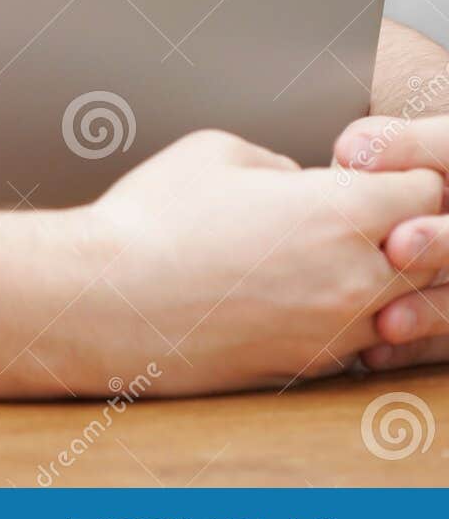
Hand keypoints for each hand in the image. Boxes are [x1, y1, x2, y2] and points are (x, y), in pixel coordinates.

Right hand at [55, 129, 445, 394]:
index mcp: (341, 213)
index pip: (428, 193)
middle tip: (355, 218)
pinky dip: (342, 319)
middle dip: (401, 231)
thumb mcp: (216, 151)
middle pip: (432, 255)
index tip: (371, 176)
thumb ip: (280, 162)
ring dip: (377, 280)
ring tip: (320, 260)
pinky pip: (358, 342)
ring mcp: (334, 331)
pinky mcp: (306, 367)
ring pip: (403, 307)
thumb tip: (296, 183)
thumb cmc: (149, 223)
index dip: (402, 177)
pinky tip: (293, 298)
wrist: (102, 303)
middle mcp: (354, 279)